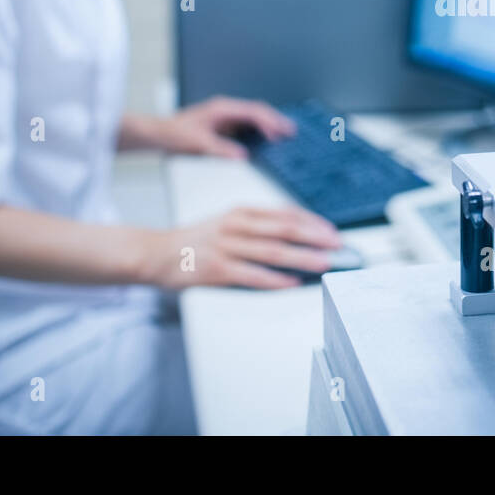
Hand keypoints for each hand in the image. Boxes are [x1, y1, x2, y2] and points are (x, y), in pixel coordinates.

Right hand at [147, 205, 342, 289]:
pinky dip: (274, 280)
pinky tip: (291, 283)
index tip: (331, 231)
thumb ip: (258, 226)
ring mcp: (226, 247)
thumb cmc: (196, 239)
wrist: (156, 252)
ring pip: (272, 252)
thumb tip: (294, 234)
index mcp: (241, 212)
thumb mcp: (228, 221)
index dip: (312, 222)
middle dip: (315, 237)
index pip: (284, 214)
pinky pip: (251, 275)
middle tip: (337, 245)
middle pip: (284, 230)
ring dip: (301, 258)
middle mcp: (236, 226)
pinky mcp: (217, 269)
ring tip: (322, 263)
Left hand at [151, 96, 295, 158]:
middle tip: (292, 132)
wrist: (159, 134)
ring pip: (254, 117)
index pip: (253, 111)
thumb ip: (222, 149)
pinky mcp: (225, 125)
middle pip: (258, 111)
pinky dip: (260, 131)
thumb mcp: (198, 144)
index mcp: (222, 108)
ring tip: (285, 135)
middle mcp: (226, 110)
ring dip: (269, 125)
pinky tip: (268, 139)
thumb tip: (243, 155)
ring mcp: (226, 116)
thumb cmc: (175, 134)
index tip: (282, 130)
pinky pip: (248, 125)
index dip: (270, 121)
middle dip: (275, 120)